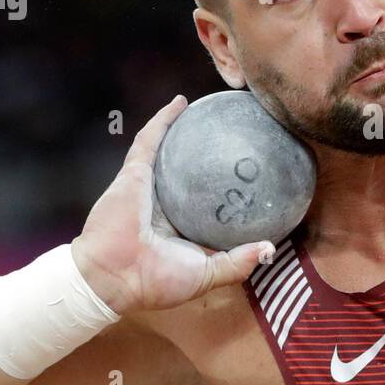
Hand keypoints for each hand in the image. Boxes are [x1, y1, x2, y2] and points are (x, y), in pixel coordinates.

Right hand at [71, 95, 273, 314]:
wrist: (115, 278)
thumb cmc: (156, 281)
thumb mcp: (207, 275)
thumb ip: (237, 263)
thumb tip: (269, 249)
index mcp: (179, 226)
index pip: (206, 201)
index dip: (225, 188)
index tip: (250, 175)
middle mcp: (165, 203)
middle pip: (190, 171)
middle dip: (209, 152)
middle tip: (234, 136)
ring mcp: (148, 186)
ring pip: (169, 149)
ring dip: (184, 127)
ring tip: (208, 109)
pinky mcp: (134, 173)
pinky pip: (150, 140)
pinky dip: (164, 120)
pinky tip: (181, 103)